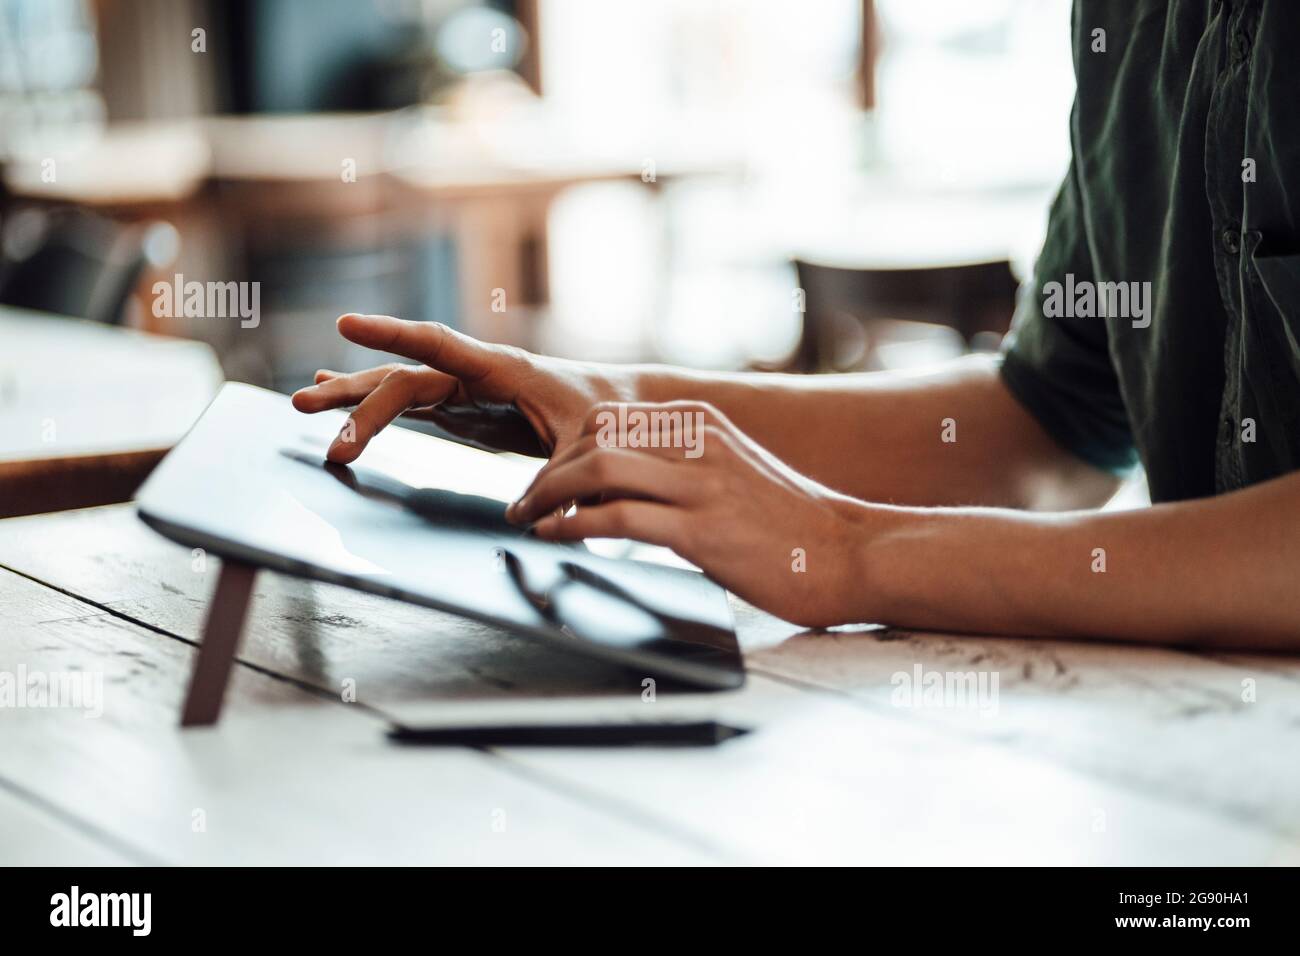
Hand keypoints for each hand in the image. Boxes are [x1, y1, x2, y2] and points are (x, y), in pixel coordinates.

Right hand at [291, 314, 635, 462]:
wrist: (622, 408)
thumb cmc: (609, 418)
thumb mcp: (592, 447)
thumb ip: (562, 480)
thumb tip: (525, 519)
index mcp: (504, 369)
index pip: (441, 346)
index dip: (394, 335)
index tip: (347, 323)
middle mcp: (476, 374)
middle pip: (404, 377)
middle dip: (355, 393)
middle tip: (304, 406)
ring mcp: (466, 391)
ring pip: (399, 389)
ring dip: (353, 397)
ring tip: (304, 401)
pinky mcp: (464, 410)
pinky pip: (409, 405)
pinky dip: (374, 405)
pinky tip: (339, 399)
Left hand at [506, 401, 877, 627]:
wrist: (851, 553)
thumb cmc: (792, 524)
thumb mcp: (732, 473)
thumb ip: (683, 466)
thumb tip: (624, 482)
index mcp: (702, 424)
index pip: (609, 421)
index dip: (563, 451)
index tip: (543, 483)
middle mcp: (698, 443)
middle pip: (594, 438)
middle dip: (546, 472)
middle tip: (522, 504)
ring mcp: (701, 484)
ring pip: (599, 470)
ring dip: (547, 494)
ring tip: (526, 519)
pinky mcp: (703, 530)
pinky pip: (619, 518)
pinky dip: (571, 525)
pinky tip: (552, 536)